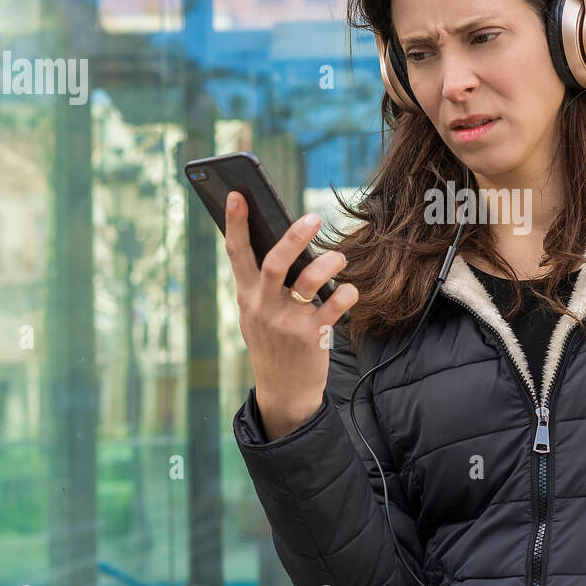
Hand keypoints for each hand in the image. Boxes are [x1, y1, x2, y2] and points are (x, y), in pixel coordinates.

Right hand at [224, 190, 358, 438]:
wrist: (283, 391)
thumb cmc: (272, 342)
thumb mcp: (256, 313)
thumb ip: (261, 283)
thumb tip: (277, 241)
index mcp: (247, 295)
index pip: (237, 253)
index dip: (235, 222)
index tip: (236, 194)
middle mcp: (263, 306)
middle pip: (275, 263)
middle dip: (293, 237)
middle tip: (312, 218)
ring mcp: (287, 322)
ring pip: (310, 280)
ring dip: (330, 263)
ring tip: (339, 259)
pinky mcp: (312, 336)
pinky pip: (335, 306)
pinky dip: (347, 294)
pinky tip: (350, 292)